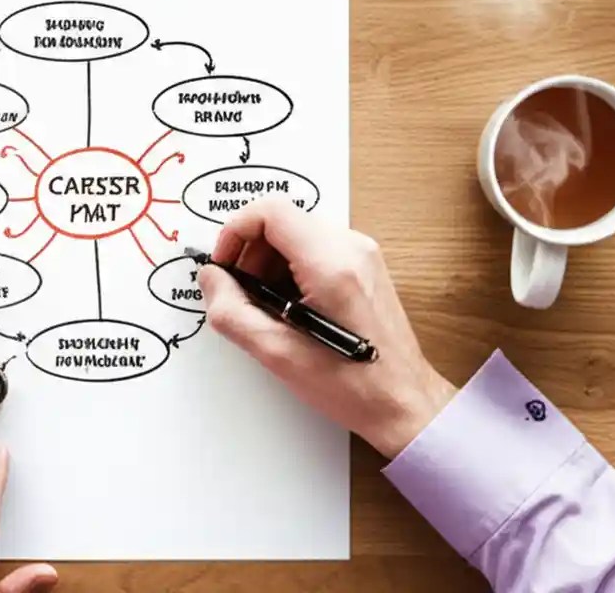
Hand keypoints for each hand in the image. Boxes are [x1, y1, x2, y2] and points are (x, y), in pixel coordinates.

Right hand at [197, 196, 456, 457]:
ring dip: (270, 264)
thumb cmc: (349, 385)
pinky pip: (315, 249)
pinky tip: (291, 309)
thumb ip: (231, 311)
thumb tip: (210, 277)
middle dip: (250, 254)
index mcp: (330, 263)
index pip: (270, 211)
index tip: (223, 267)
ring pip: (296, 235)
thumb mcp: (276, 353)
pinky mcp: (365, 265)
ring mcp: (362, 253)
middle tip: (243, 297)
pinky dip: (291, 270)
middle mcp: (351, 247)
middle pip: (282, 222)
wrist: (404, 402)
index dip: (234, 232)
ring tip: (268, 309)